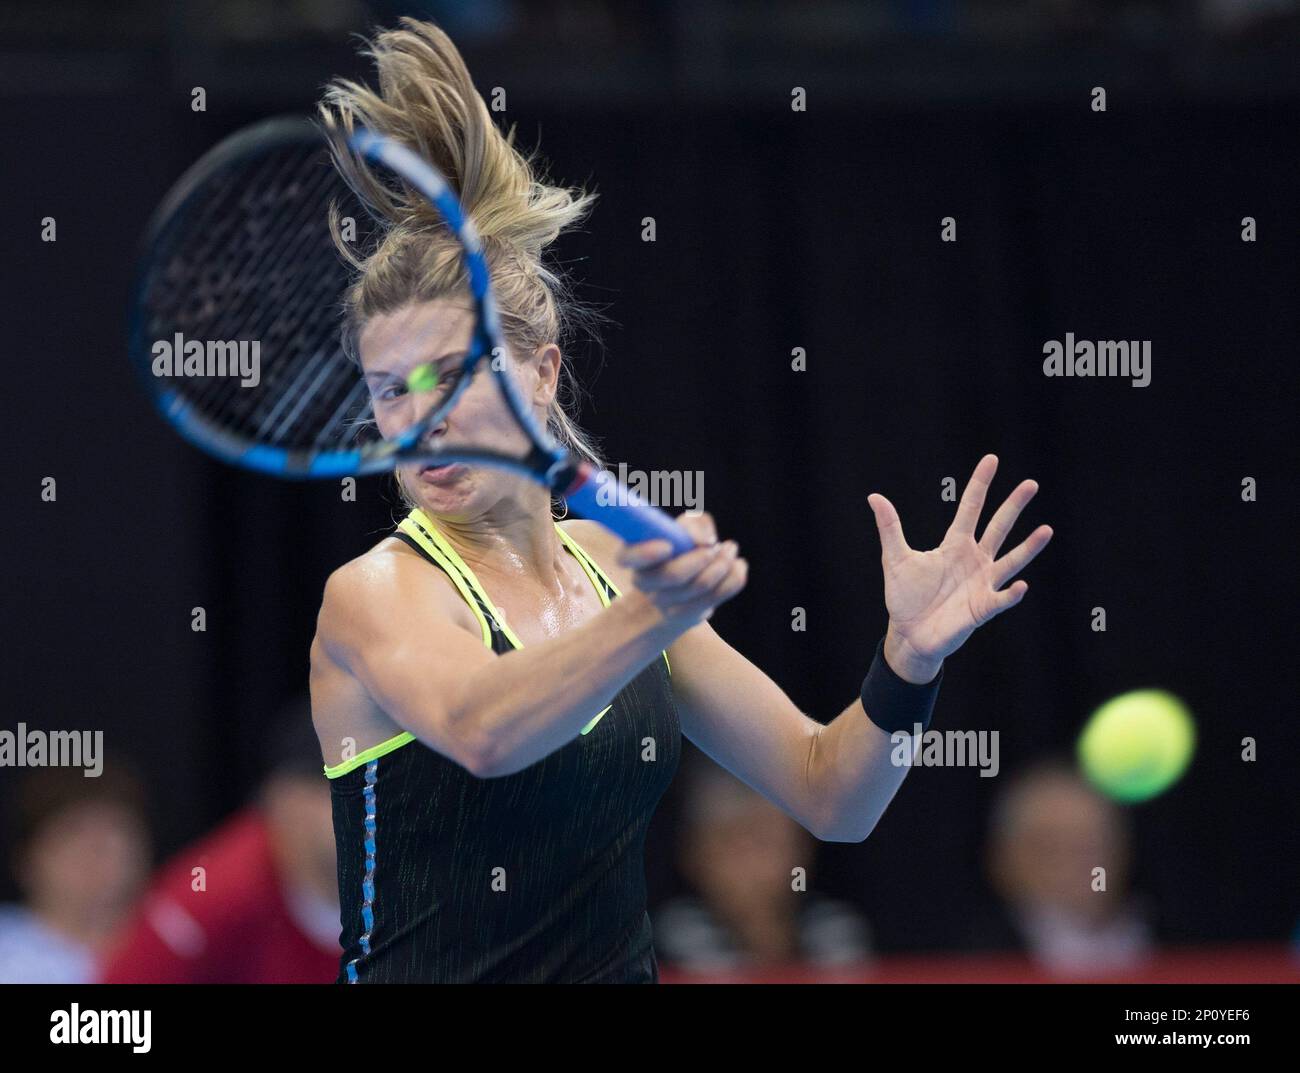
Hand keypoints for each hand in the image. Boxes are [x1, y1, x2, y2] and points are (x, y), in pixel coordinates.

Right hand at [615, 511, 747, 634]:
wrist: (681, 586)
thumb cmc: (681, 546)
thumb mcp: (682, 527)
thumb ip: (693, 524)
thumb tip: (705, 542)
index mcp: (632, 556)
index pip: (627, 556)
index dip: (646, 553)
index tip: (668, 546)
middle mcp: (644, 582)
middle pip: (673, 575)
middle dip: (701, 557)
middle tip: (714, 544)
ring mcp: (665, 603)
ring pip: (700, 585)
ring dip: (723, 563)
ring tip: (730, 548)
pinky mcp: (690, 614)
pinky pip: (718, 595)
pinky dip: (734, 576)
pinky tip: (737, 564)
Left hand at [868, 455, 1051, 681]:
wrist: (908, 634)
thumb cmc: (905, 596)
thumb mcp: (895, 559)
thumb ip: (890, 528)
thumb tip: (874, 496)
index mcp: (954, 545)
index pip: (970, 508)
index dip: (980, 484)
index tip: (991, 459)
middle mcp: (974, 560)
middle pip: (998, 527)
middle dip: (1013, 506)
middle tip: (1031, 484)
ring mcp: (981, 583)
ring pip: (1010, 561)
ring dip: (1028, 548)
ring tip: (1046, 530)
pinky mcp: (982, 608)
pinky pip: (1000, 599)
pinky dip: (1011, 594)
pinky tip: (1021, 586)